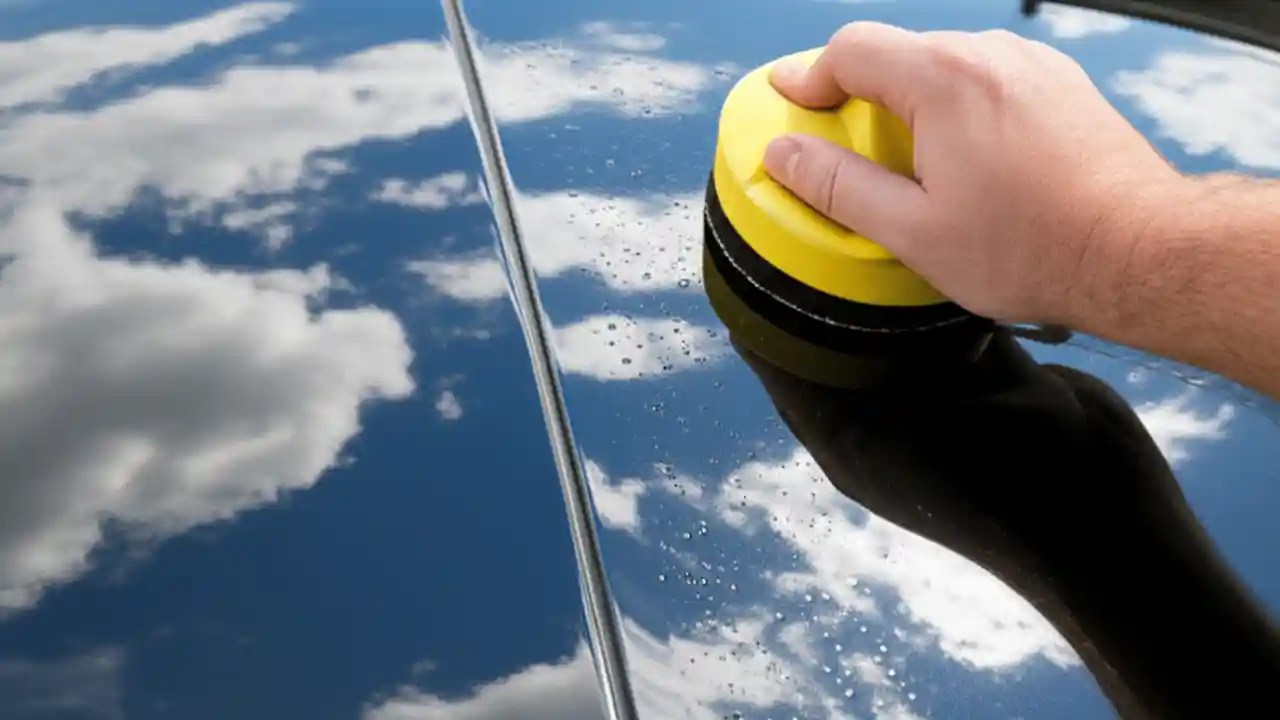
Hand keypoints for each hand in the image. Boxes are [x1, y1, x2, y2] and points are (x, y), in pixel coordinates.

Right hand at [762, 22, 1188, 324]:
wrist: (1138, 252)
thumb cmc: (1033, 247)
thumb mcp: (912, 230)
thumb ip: (838, 187)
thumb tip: (784, 156)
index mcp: (944, 80)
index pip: (852, 50)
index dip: (809, 77)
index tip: (791, 100)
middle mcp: (991, 56)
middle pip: (899, 55)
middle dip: (861, 96)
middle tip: (846, 149)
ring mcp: (1033, 66)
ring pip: (946, 66)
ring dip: (913, 103)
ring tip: (914, 168)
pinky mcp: (1062, 85)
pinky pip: (989, 81)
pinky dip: (960, 109)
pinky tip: (968, 164)